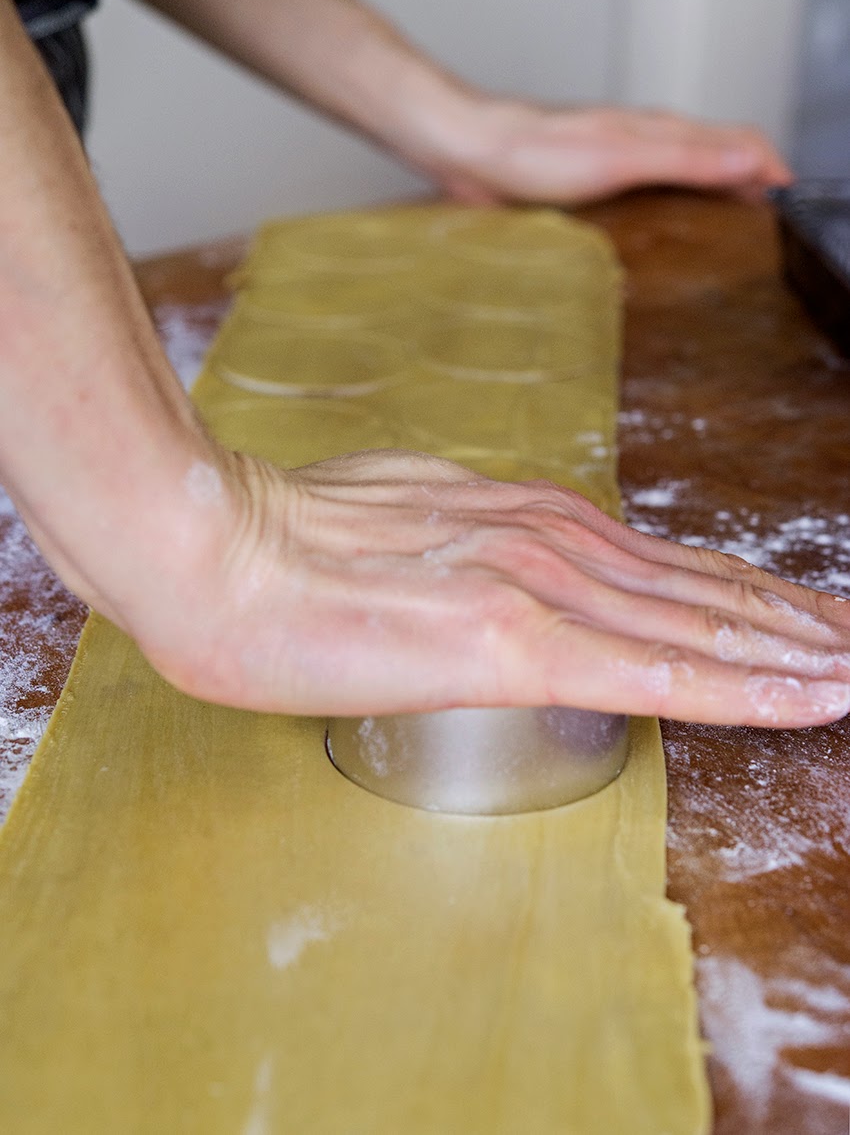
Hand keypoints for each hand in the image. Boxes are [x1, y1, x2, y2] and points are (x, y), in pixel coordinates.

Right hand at [141, 449, 849, 726]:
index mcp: (521, 519)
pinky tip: (812, 697)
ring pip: (701, 625)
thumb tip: (486, 583)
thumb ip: (461, 557)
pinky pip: (659, 670)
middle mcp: (549, 540)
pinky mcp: (515, 640)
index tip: (797, 618)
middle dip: (790, 621)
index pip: (660, 564)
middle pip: (701, 587)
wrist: (212, 549)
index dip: (738, 594)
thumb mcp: (398, 533)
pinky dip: (746, 686)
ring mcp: (540, 586)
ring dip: (794, 650)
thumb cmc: (280, 552)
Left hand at [422, 98, 792, 206]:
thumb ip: (686, 159)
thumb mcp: (621, 158)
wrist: (470, 153)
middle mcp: (640, 143)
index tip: (786, 205)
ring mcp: (614, 163)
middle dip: (743, 187)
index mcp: (658, 132)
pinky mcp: (586, 186)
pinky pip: (640, 197)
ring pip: (676, 177)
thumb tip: (750, 160)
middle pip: (710, 159)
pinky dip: (664, 213)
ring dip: (705, 199)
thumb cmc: (533, 153)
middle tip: (761, 228)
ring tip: (721, 235)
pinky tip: (655, 238)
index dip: (766, 171)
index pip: (735, 143)